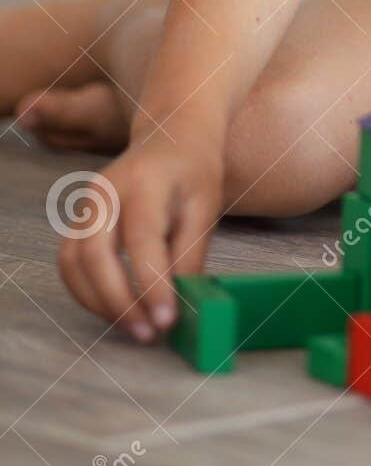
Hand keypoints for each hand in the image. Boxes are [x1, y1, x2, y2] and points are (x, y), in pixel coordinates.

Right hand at [56, 134, 222, 343]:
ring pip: (74, 264)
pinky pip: (70, 263)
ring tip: (136, 327)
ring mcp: (85, 204)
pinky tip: (118, 308)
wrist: (172, 133)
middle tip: (149, 333)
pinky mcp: (78, 219)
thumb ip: (191, 255)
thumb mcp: (206, 208)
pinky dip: (88, 292)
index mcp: (145, 182)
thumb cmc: (194, 171)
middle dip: (119, 302)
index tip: (167, 320)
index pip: (141, 240)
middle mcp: (106, 191)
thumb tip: (181, 307)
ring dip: (100, 303)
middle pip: (95, 254)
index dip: (152, 285)